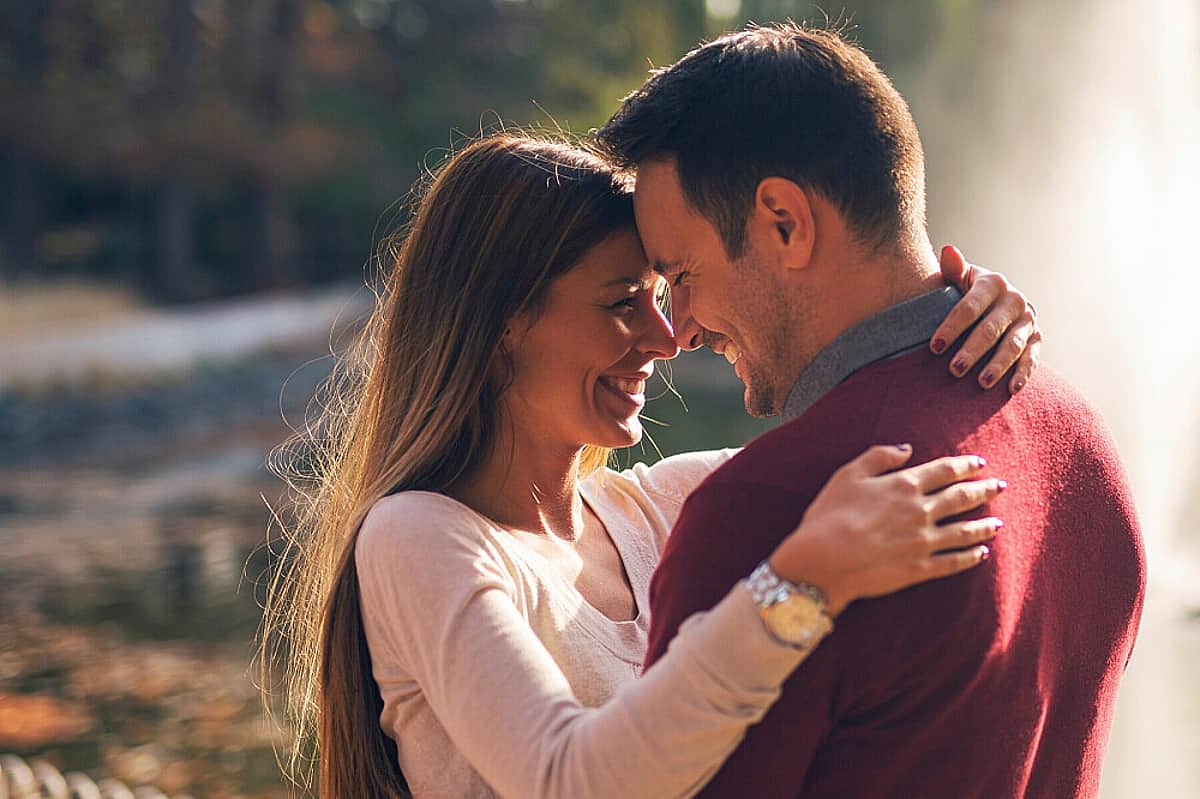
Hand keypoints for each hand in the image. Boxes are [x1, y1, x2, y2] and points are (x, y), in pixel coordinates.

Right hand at [768, 444, 1004, 616]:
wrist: (823, 561)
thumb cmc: (830, 515)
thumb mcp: (848, 475)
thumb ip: (879, 457)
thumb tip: (907, 449)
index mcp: (905, 485)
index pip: (945, 471)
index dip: (965, 466)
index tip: (980, 464)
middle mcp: (921, 511)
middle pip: (962, 497)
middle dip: (984, 490)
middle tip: (1001, 486)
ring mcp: (924, 542)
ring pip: (965, 531)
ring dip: (984, 525)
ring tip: (998, 522)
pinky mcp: (920, 569)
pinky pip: (954, 562)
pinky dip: (971, 556)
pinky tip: (982, 553)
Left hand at [934, 244, 1041, 393]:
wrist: (994, 299)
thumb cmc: (966, 291)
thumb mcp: (959, 278)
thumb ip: (954, 269)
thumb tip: (948, 251)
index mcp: (993, 283)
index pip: (969, 308)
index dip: (951, 328)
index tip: (934, 347)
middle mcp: (1014, 300)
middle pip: (991, 329)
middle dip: (972, 350)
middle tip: (954, 370)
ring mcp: (1027, 320)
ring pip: (1012, 345)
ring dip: (997, 365)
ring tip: (981, 383)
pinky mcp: (1036, 338)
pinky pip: (1031, 358)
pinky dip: (1023, 373)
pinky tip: (1011, 389)